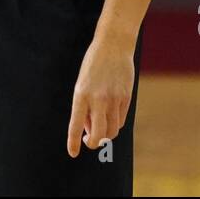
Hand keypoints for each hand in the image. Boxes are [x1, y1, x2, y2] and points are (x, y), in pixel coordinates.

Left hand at [66, 36, 135, 156]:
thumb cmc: (93, 65)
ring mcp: (113, 99)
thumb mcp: (82, 84)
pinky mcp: (126, 98)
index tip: (73, 153)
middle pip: (98, 135)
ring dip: (105, 134)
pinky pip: (120, 120)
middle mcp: (97, 99)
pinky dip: (114, 123)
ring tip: (98, 125)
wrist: (114, 45)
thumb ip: (84, 107)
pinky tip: (109, 115)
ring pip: (112, 131)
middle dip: (93, 143)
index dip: (73, 142)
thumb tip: (90, 129)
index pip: (75, 125)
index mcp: (81, 94)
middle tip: (88, 140)